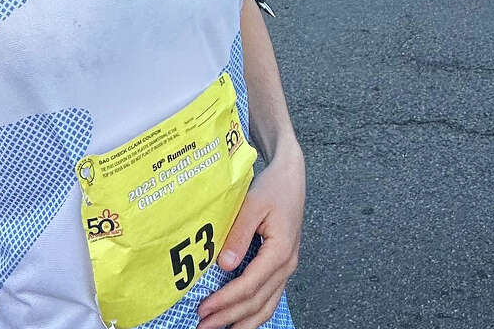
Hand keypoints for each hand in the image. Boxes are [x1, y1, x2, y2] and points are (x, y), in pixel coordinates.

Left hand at [197, 149, 304, 328]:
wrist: (291, 178)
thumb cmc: (272, 188)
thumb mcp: (253, 205)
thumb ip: (238, 235)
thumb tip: (225, 266)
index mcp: (280, 251)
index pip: (250, 285)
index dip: (226, 300)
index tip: (203, 309)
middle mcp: (287, 265)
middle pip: (257, 301)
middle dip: (229, 317)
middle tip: (202, 326)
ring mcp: (287, 268)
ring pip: (267, 305)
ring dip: (243, 321)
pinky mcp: (282, 266)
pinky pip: (270, 297)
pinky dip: (255, 313)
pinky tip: (239, 320)